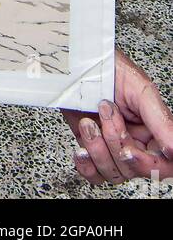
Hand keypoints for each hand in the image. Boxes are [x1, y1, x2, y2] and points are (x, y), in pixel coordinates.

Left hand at [64, 50, 172, 184]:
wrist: (76, 64)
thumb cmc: (110, 68)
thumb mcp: (141, 89)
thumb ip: (161, 119)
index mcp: (154, 131)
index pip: (163, 164)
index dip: (147, 163)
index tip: (130, 150)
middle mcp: (136, 142)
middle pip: (135, 169)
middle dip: (116, 142)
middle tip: (107, 113)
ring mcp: (113, 147)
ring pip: (114, 173)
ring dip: (97, 148)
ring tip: (89, 122)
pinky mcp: (92, 148)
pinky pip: (94, 175)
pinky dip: (86, 165)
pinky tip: (82, 149)